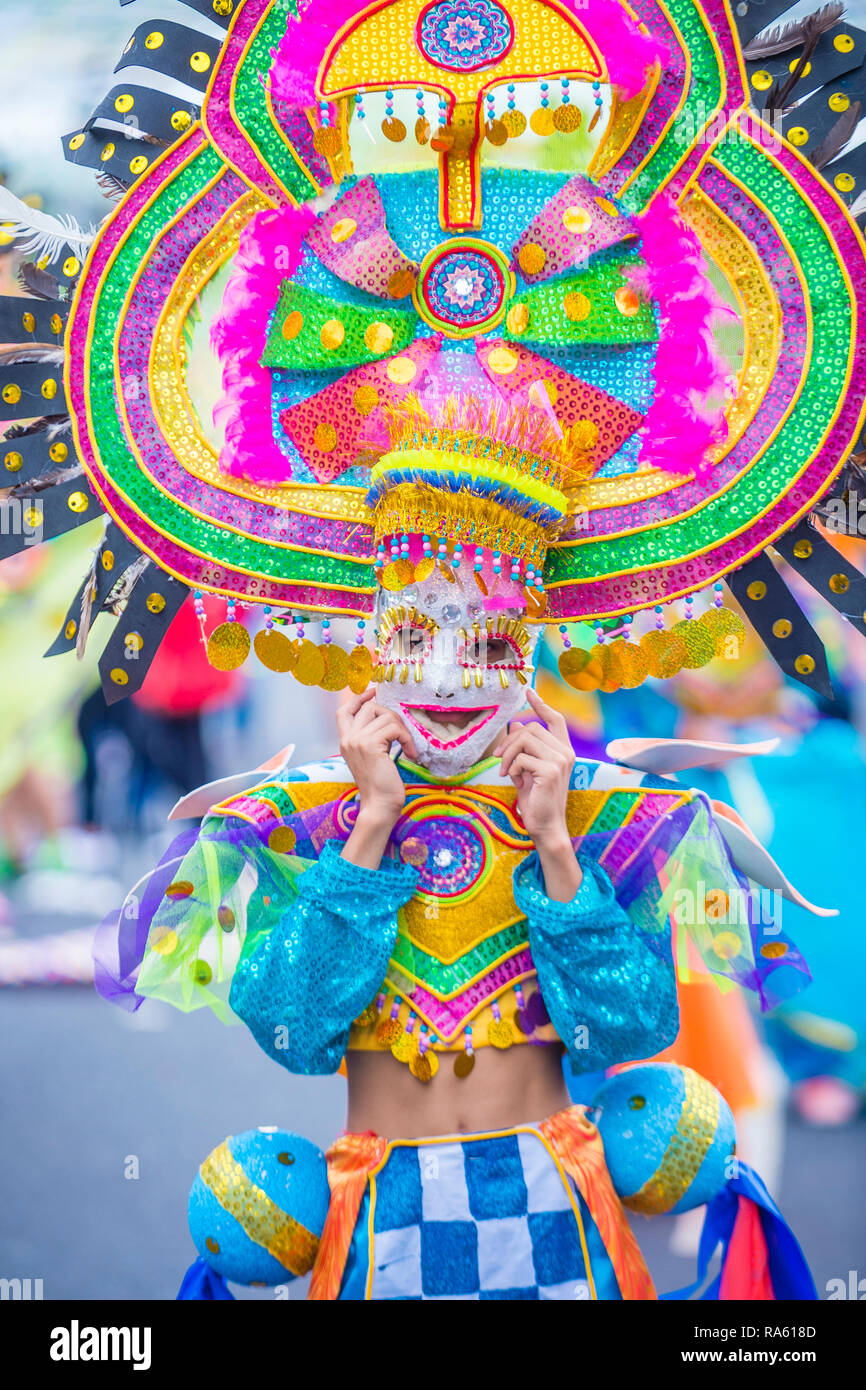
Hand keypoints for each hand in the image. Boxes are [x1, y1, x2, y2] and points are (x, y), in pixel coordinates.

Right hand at [337, 691, 415, 867]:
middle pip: (369, 707)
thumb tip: (386, 717)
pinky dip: (407, 738)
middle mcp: (348, 738)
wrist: (379, 805)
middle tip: (402, 734)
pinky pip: (394, 728)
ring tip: (407, 747)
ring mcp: (357, 740)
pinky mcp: (370, 744)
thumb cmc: (380, 785)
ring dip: (402, 729)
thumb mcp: (371, 757)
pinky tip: (409, 753)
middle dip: (391, 715)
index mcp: (345, 741)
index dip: (359, 697)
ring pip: (385, 715)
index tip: (373, 692)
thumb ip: (372, 738)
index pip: (344, 710)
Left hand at [494, 688, 581, 901]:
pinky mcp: (550, 771)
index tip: (528, 691)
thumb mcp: (527, 770)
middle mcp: (565, 752)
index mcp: (563, 751)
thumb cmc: (536, 800)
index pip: (555, 719)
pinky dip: (511, 768)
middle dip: (509, 742)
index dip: (541, 704)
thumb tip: (514, 724)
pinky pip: (521, 757)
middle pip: (530, 728)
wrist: (546, 827)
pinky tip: (513, 781)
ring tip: (506, 772)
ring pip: (525, 738)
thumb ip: (524, 749)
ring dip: (508, 755)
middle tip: (499, 760)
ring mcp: (560, 761)